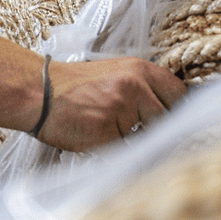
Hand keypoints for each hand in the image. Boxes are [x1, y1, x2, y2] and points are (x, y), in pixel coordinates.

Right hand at [35, 57, 185, 151]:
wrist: (40, 92)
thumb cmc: (76, 87)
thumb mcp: (115, 75)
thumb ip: (144, 90)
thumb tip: (173, 116)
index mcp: (140, 69)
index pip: (180, 94)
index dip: (179, 112)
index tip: (176, 122)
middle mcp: (135, 85)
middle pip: (168, 119)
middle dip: (157, 130)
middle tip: (136, 131)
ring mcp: (122, 108)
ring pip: (148, 137)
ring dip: (135, 141)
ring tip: (109, 129)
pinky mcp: (108, 130)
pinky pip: (126, 150)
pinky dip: (116, 150)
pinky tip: (98, 136)